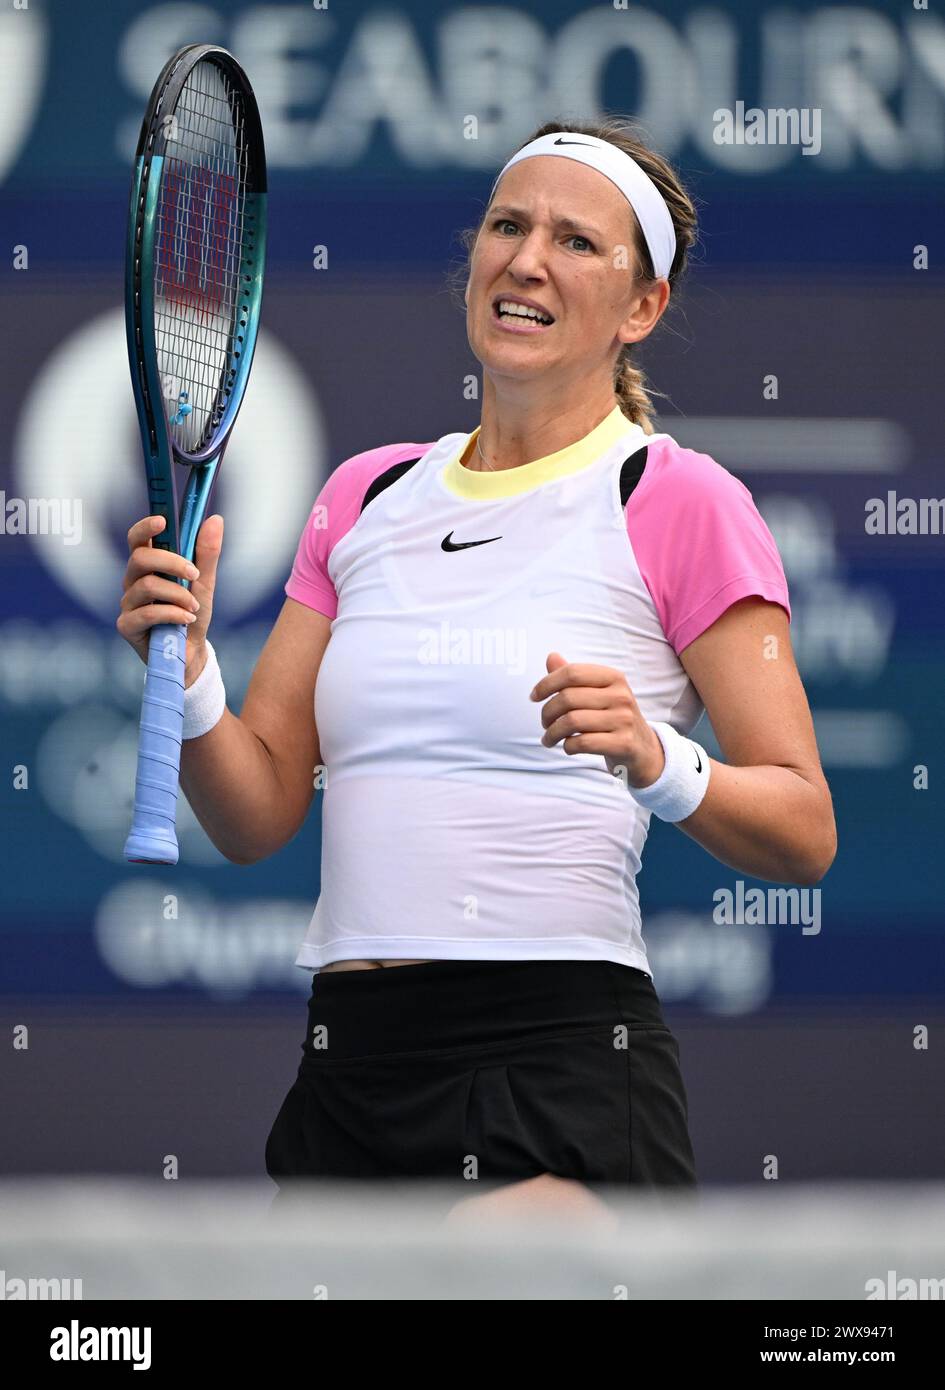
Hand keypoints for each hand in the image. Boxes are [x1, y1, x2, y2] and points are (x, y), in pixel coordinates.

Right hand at [116, 514, 223, 686]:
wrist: (190, 654)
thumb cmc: (192, 615)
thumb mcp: (204, 582)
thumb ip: (206, 553)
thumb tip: (215, 519)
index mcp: (148, 567)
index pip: (137, 539)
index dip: (145, 527)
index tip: (163, 521)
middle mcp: (133, 582)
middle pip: (140, 557)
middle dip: (172, 562)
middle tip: (196, 574)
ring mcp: (128, 604)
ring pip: (147, 585)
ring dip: (178, 594)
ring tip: (194, 607)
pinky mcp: (126, 626)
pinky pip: (147, 613)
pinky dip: (173, 614)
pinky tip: (187, 621)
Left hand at [529, 651, 664, 787]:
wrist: (643, 749)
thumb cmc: (612, 717)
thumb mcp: (597, 693)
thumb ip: (573, 677)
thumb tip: (551, 656)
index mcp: (613, 677)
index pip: (571, 673)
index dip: (546, 684)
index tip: (534, 697)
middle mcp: (621, 695)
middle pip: (567, 698)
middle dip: (547, 713)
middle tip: (544, 723)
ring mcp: (624, 720)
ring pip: (571, 722)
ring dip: (552, 733)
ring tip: (549, 738)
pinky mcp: (624, 743)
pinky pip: (582, 743)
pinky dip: (567, 746)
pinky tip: (567, 746)